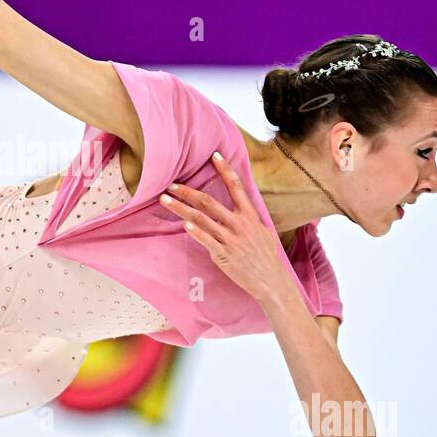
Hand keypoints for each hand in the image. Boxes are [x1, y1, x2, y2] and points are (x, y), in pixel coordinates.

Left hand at [158, 151, 292, 300]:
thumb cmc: (266, 256)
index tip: (214, 155)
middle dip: (187, 191)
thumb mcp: (262, 231)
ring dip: (180, 208)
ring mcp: (230, 239)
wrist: (271, 281)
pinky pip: (206, 240)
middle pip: (209, 201)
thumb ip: (248, 218)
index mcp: (250, 215)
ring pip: (201, 219)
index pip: (236, 186)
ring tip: (165, 200)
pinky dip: (194, 231)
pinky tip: (183, 224)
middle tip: (171, 185)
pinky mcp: (223, 254)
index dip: (225, 169)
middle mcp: (239, 224)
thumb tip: (238, 208)